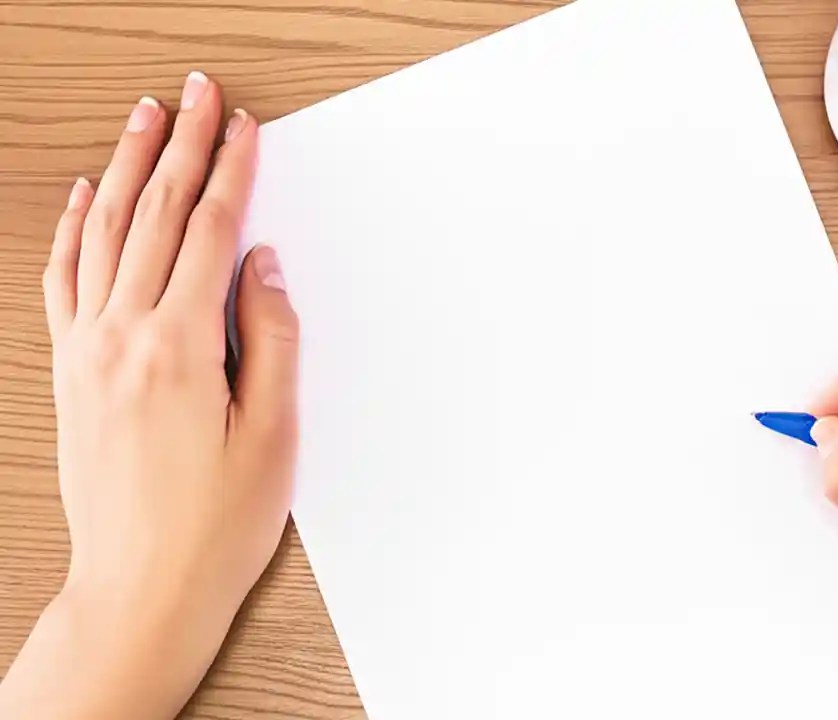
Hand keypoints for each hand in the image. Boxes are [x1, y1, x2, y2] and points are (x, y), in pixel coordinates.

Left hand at [0, 72, 298, 718]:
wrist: (140, 586)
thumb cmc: (214, 522)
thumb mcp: (272, 433)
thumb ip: (271, 338)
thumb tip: (264, 265)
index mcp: (179, 348)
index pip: (208, 233)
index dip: (231, 173)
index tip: (244, 127)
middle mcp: (121, 337)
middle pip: (154, 217)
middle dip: (182, 146)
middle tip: (199, 94)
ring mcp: (86, 352)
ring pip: (105, 234)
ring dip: (127, 168)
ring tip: (146, 118)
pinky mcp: (70, 372)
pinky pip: (64, 280)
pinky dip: (73, 230)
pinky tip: (85, 198)